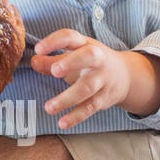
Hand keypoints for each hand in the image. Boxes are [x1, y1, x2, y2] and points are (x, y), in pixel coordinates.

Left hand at [32, 29, 159, 125]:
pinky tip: (62, 123)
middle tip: (54, 71)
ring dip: (67, 98)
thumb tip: (34, 62)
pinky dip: (76, 116)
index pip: (70, 37)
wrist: (125, 76)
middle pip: (88, 57)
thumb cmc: (91, 62)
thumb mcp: (73, 55)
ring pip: (87, 88)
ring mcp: (102, 79)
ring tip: (49, 108)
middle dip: (72, 63)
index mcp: (85, 44)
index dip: (54, 41)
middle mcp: (97, 59)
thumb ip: (52, 60)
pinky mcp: (104, 98)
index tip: (38, 49)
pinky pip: (90, 107)